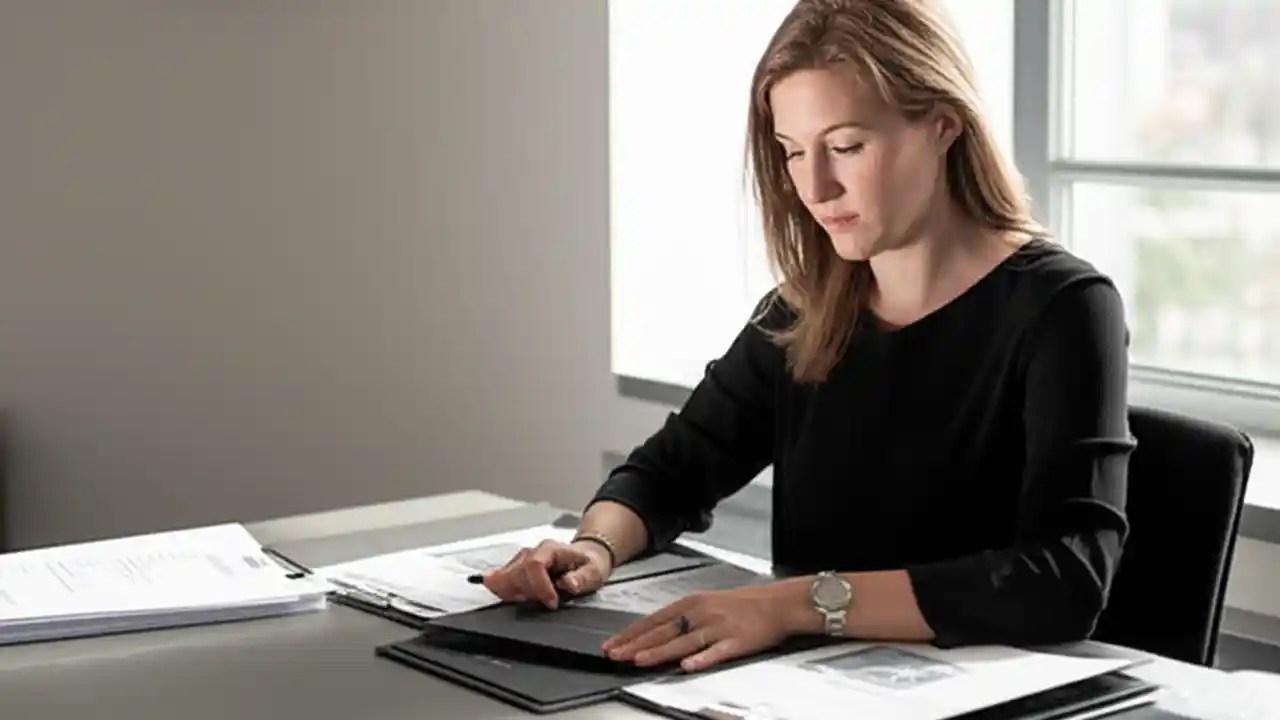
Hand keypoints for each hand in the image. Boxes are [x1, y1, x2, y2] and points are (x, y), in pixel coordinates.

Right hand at [481, 539, 613, 609]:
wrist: (585, 557)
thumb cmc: (588, 564)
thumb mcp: (594, 572)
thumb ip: (583, 578)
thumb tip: (569, 583)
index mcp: (551, 549)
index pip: (534, 565)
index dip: (540, 587)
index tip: (552, 603)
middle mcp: (532, 552)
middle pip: (516, 572)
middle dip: (528, 593)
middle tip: (543, 602)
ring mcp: (521, 559)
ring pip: (504, 576)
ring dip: (513, 593)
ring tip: (530, 600)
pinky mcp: (515, 568)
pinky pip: (500, 578)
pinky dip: (502, 590)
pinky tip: (513, 597)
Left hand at [601, 581, 807, 672]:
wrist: (778, 603)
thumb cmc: (742, 604)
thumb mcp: (707, 603)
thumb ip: (682, 617)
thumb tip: (655, 632)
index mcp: (692, 603)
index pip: (654, 619)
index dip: (631, 633)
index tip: (611, 644)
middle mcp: (701, 613)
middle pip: (663, 631)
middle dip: (635, 644)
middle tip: (614, 655)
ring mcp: (718, 627)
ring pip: (683, 641)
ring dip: (660, 652)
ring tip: (639, 660)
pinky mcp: (737, 641)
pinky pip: (716, 652)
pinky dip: (701, 659)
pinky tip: (687, 666)